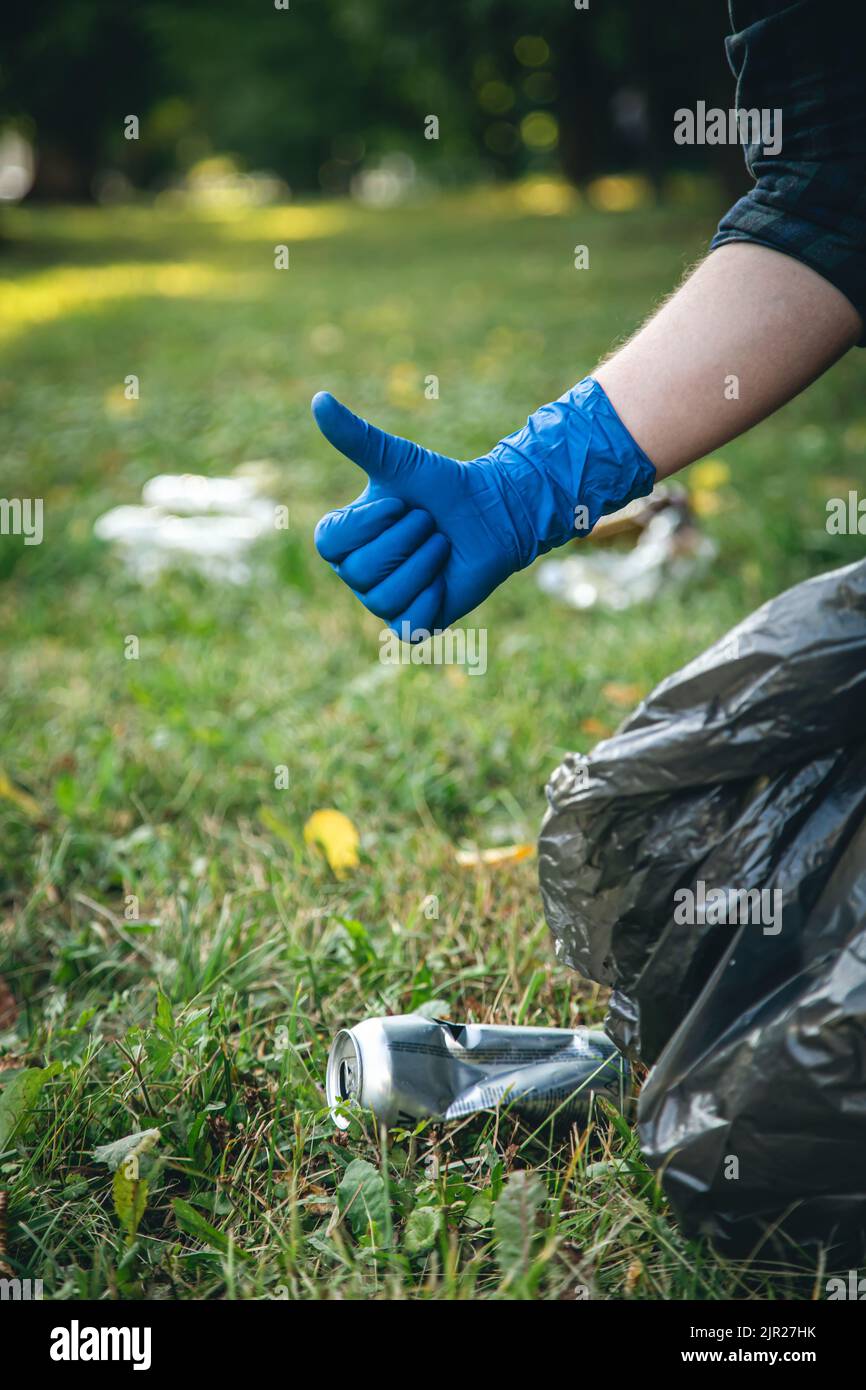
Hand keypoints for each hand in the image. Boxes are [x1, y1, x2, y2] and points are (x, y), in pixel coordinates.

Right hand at [311, 377, 654, 637]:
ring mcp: (384, 601)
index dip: (368, 523)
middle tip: (430, 523)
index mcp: (344, 539)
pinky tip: (445, 580)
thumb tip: (318, 398)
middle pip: (360, 571)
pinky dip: (429, 601)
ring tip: (442, 545)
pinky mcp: (415, 623)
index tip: (401, 503)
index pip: (330, 543)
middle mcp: (357, 574)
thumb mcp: (398, 460)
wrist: (493, 513)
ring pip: (385, 596)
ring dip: (424, 564)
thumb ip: (356, 437)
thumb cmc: (443, 486)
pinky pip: (407, 625)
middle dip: (406, 540)